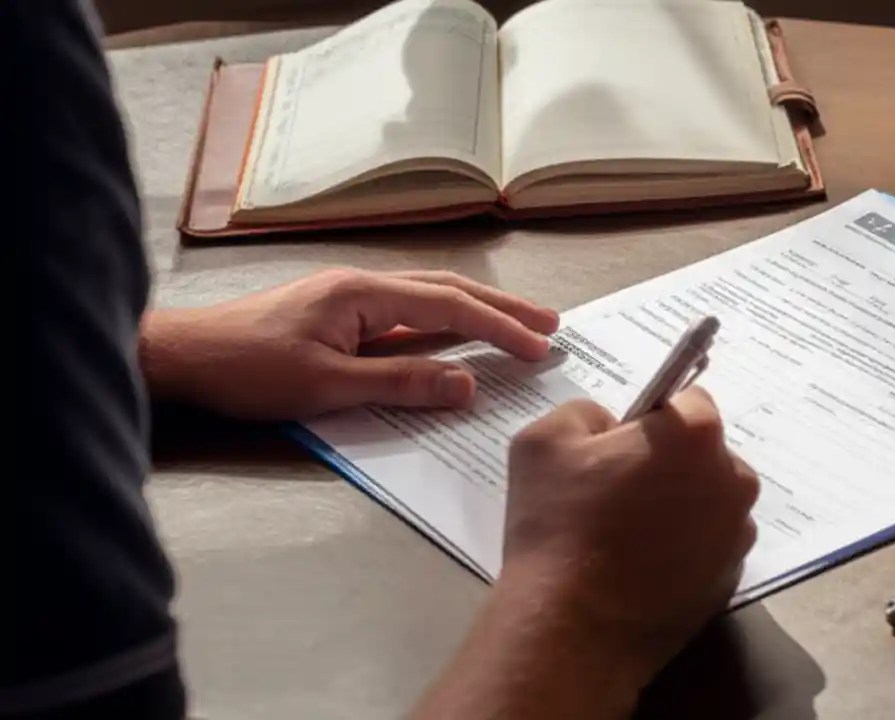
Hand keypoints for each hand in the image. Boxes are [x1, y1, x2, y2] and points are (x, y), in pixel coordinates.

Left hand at [139, 269, 558, 419]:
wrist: (184, 356)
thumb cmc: (247, 369)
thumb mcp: (327, 386)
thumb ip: (401, 384)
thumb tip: (467, 385)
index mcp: (364, 293)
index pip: (450, 308)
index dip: (500, 328)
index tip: (540, 347)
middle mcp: (363, 286)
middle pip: (449, 290)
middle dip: (503, 307)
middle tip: (550, 323)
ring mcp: (351, 298)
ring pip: (430, 299)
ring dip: (477, 310)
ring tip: (518, 324)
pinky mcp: (339, 316)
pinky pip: (406, 316)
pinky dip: (444, 324)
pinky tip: (456, 337)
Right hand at [503, 388, 759, 675]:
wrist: (573, 631)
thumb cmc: (559, 526)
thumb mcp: (543, 441)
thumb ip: (583, 412)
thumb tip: (609, 426)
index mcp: (695, 434)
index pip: (686, 401)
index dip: (648, 419)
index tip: (615, 448)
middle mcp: (732, 479)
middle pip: (701, 453)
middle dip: (667, 463)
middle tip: (614, 494)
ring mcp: (737, 534)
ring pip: (707, 500)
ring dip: (678, 506)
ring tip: (624, 538)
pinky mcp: (730, 580)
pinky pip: (707, 546)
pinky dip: (683, 549)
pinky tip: (639, 569)